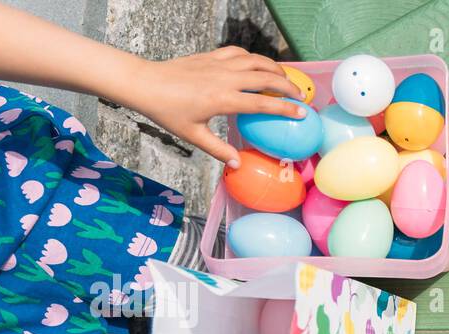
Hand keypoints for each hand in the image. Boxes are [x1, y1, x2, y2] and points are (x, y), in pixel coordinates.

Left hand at [119, 47, 301, 166]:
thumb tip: (238, 165)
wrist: (146, 84)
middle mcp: (224, 78)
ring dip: (274, 68)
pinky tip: (257, 66)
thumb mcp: (194, 136)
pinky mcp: (211, 56)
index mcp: (223, 100)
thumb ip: (219, 150)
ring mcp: (218, 64)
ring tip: (286, 79)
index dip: (285, 108)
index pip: (263, 102)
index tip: (302, 112)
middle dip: (288, 85)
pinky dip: (253, 58)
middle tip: (301, 96)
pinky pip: (239, 53)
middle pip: (266, 77)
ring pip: (255, 60)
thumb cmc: (168, 112)